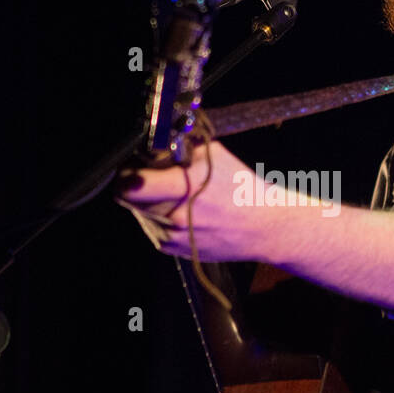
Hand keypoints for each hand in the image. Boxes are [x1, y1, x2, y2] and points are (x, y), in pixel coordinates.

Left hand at [113, 141, 275, 261]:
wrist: (264, 228)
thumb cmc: (242, 189)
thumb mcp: (214, 155)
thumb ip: (178, 147)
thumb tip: (151, 144)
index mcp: (182, 189)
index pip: (129, 185)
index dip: (128, 172)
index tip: (137, 165)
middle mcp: (172, 218)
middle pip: (128, 198)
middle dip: (137, 184)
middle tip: (153, 175)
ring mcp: (170, 237)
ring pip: (139, 212)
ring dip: (148, 200)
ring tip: (176, 193)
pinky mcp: (172, 249)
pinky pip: (152, 226)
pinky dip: (160, 216)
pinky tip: (184, 210)